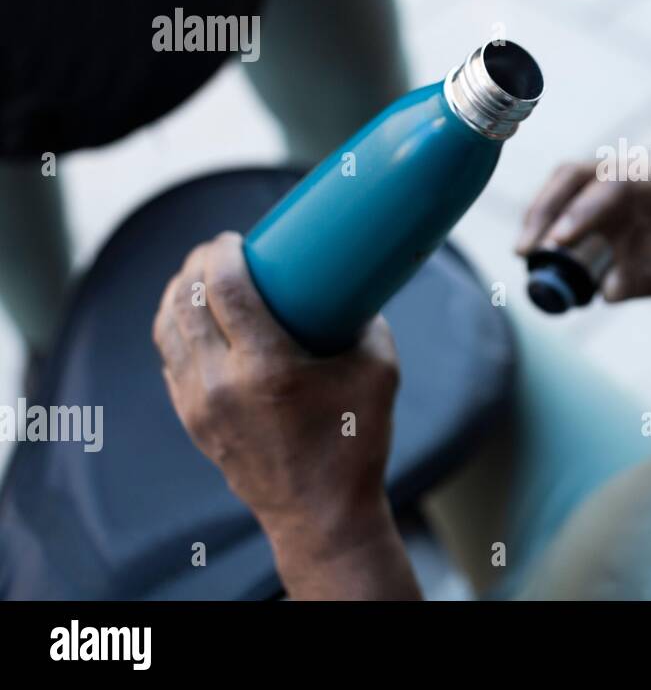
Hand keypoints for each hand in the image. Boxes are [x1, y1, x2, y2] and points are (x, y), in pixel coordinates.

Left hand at [152, 231, 415, 596]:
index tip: (232, 237)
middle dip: (197, 266)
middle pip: (187, 301)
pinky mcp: (193, 422)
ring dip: (178, 294)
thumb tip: (359, 289)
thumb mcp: (379, 372)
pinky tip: (191, 319)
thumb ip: (369, 323)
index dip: (221, 252)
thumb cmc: (355, 442)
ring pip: (168, 330)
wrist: (321, 515)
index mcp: (266, 367)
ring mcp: (200, 405)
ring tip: (199, 277)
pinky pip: (170, 361)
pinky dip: (175, 330)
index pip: (224, 288)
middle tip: (218, 250)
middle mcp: (222, 383)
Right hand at [515, 163, 650, 320]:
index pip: (620, 184)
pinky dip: (545, 224)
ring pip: (567, 184)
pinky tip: (533, 252)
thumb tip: (607, 289)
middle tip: (526, 251)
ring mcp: (618, 191)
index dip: (585, 209)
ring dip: (539, 214)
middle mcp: (640, 180)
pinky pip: (565, 206)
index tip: (558, 243)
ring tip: (524, 254)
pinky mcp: (602, 209)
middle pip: (582, 174)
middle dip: (548, 207)